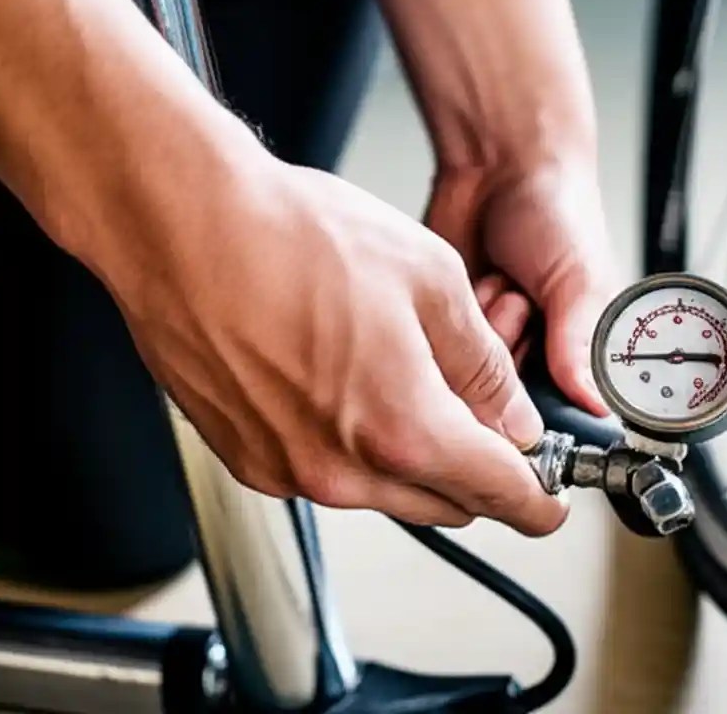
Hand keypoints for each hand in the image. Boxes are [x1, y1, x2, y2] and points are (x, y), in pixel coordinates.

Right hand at [91, 158, 567, 534]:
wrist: (177, 223)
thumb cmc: (292, 238)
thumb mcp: (432, 281)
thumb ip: (483, 367)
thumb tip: (512, 416)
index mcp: (404, 432)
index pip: (498, 495)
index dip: (537, 502)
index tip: (549, 503)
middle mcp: (343, 470)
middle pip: (445, 501)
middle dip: (477, 470)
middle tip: (487, 418)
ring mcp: (288, 470)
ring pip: (386, 490)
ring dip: (414, 455)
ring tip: (404, 372)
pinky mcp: (247, 458)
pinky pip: (328, 474)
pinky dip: (355, 447)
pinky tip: (347, 379)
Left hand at [424, 160, 618, 417]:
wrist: (498, 163)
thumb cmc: (556, 210)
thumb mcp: (579, 280)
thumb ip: (579, 345)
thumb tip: (593, 403)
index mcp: (583, 346)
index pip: (565, 404)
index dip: (548, 394)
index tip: (539, 368)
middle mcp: (539, 348)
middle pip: (513, 395)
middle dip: (511, 349)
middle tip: (521, 300)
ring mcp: (493, 338)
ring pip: (474, 374)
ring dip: (483, 328)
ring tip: (500, 280)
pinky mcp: (451, 324)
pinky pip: (442, 348)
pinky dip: (453, 316)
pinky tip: (476, 281)